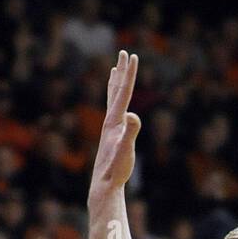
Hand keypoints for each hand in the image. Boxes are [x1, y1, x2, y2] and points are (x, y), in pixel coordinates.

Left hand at [88, 50, 141, 205]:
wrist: (104, 186)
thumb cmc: (116, 170)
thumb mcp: (126, 150)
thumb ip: (130, 132)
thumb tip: (133, 116)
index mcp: (115, 121)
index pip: (124, 92)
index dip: (129, 74)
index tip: (133, 55)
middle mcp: (110, 121)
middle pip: (117, 91)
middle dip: (121, 72)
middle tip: (124, 53)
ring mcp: (109, 129)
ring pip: (112, 101)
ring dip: (115, 85)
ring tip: (114, 71)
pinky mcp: (110, 138)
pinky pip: (113, 114)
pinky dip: (115, 104)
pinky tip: (117, 106)